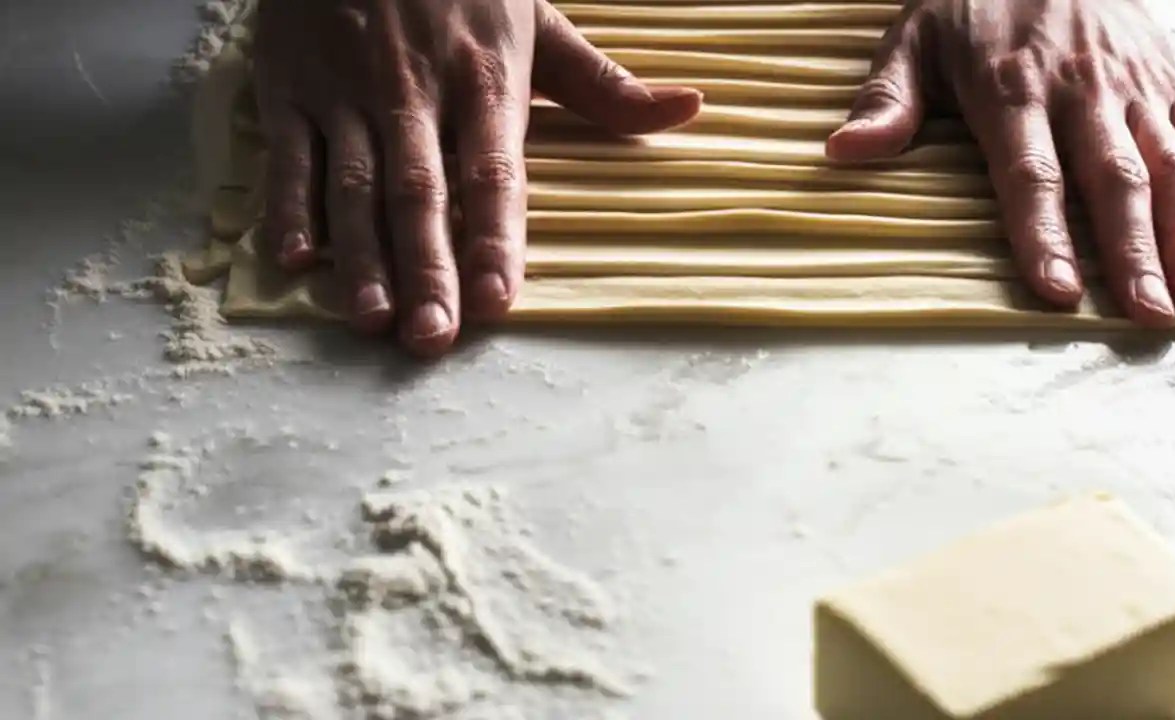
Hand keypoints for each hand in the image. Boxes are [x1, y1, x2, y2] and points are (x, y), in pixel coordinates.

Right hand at [254, 0, 701, 355]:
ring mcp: (346, 90)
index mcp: (484, 80)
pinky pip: (288, 153)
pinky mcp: (290, 85)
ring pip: (354, 182)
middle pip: (422, 191)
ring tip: (371, 318)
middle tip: (432, 338)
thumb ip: (603, 82)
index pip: (494, 171)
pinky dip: (288, 205)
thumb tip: (689, 110)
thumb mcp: (537, 20)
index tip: (498, 301)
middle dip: (426, 268)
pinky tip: (294, 260)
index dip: (496, 238)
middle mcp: (414, 92)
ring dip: (360, 254)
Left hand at [827, 0, 1174, 324]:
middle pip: (1111, 180)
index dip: (1044, 235)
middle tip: (1146, 314)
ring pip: (1169, 163)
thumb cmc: (970, 1)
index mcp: (1013, 89)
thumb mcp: (914, 37)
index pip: (1030, 174)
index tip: (1057, 292)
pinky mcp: (1168, 82)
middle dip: (1132, 251)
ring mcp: (1133, 88)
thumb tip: (841, 153)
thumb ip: (886, 100)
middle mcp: (1082, 92)